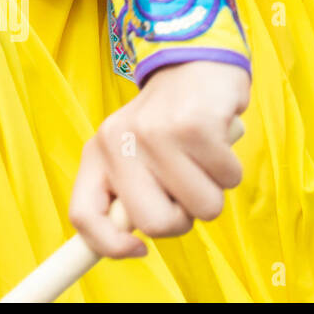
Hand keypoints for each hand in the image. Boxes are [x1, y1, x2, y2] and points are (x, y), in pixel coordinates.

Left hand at [69, 60, 248, 257]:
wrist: (191, 63)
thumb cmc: (165, 122)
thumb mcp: (133, 153)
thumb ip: (127, 195)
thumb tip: (129, 245)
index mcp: (98, 154)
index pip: (83, 215)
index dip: (108, 247)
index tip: (138, 250)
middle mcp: (118, 142)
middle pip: (153, 224)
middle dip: (181, 218)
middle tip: (183, 185)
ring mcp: (155, 133)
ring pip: (202, 208)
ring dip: (212, 189)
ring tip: (200, 156)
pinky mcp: (194, 125)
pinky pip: (228, 179)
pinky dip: (230, 167)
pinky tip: (216, 139)